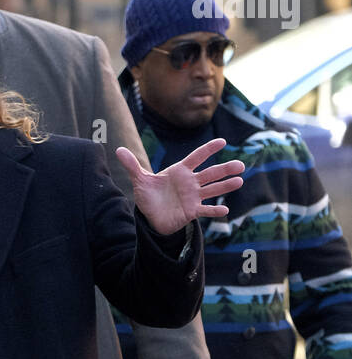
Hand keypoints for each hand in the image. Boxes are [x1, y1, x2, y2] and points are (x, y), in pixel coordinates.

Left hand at [116, 138, 244, 233]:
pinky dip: (214, 211)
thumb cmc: (149, 195)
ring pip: (212, 190)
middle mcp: (190, 182)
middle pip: (210, 174)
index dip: (208, 150)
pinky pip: (205, 210)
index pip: (196, 157)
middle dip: (225, 169)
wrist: (152, 216)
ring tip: (239, 181)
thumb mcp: (140, 180)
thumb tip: (117, 150)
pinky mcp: (191, 211)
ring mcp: (193, 197)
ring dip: (225, 186)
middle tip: (240, 165)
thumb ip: (132, 165)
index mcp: (180, 171)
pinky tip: (225, 211)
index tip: (222, 142)